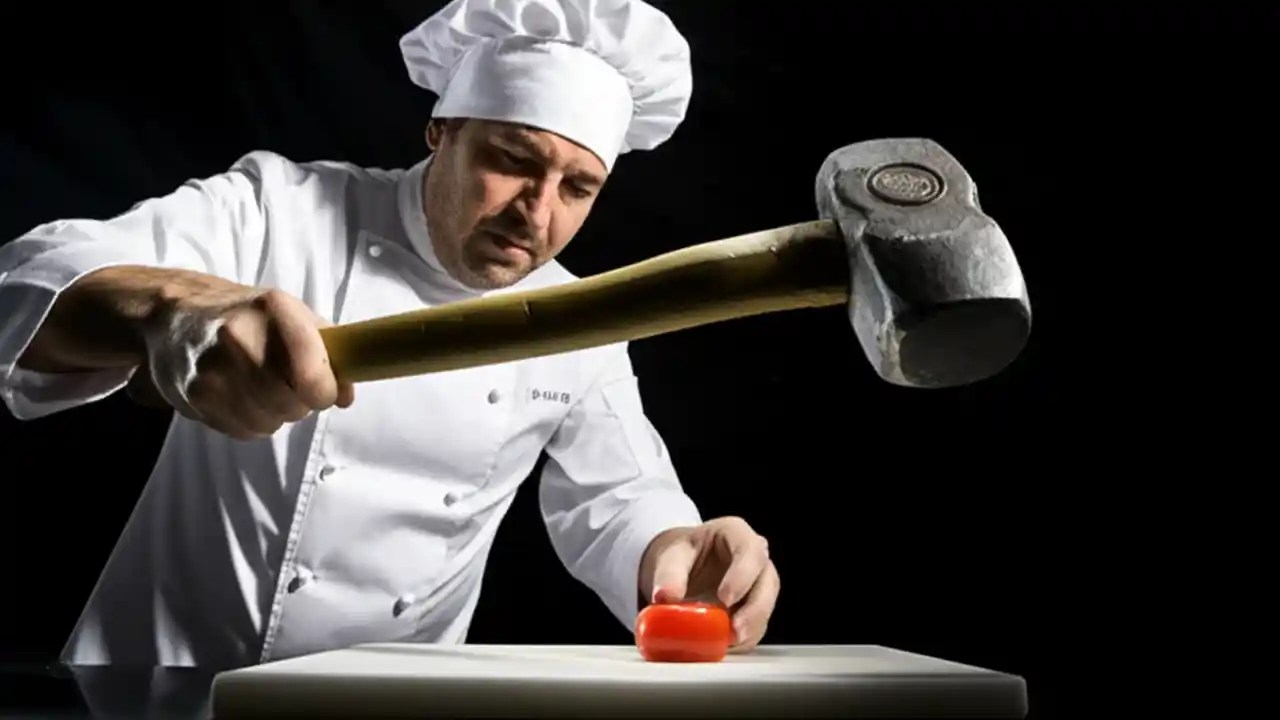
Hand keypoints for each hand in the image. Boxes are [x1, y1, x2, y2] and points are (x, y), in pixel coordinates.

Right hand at [137, 274, 353, 439]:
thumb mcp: (293, 316)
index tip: (324, 391)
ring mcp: (212, 369)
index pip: (311, 375)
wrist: (175, 315)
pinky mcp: (194, 396)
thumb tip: (346, 396)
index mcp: (275, 310)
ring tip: (262, 389)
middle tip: (290, 387)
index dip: (325, 392)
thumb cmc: (247, 316)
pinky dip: (251, 423)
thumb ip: (328, 352)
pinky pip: (242, 431)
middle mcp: (240, 338)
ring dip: (275, 415)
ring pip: (268, 423)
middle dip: (300, 403)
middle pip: (292, 405)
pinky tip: (241, 397)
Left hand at [639, 516, 778, 652]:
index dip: (742, 576)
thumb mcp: (671, 556)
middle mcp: (755, 558)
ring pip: (766, 607)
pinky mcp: (755, 609)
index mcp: (736, 534)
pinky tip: (726, 646)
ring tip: (728, 642)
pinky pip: (757, 626)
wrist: (682, 570)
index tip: (725, 598)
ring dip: (750, 628)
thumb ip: (669, 574)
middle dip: (754, 610)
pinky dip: (743, 639)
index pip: (750, 551)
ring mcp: (759, 584)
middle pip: (767, 582)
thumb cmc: (682, 555)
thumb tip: (664, 598)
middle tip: (734, 631)